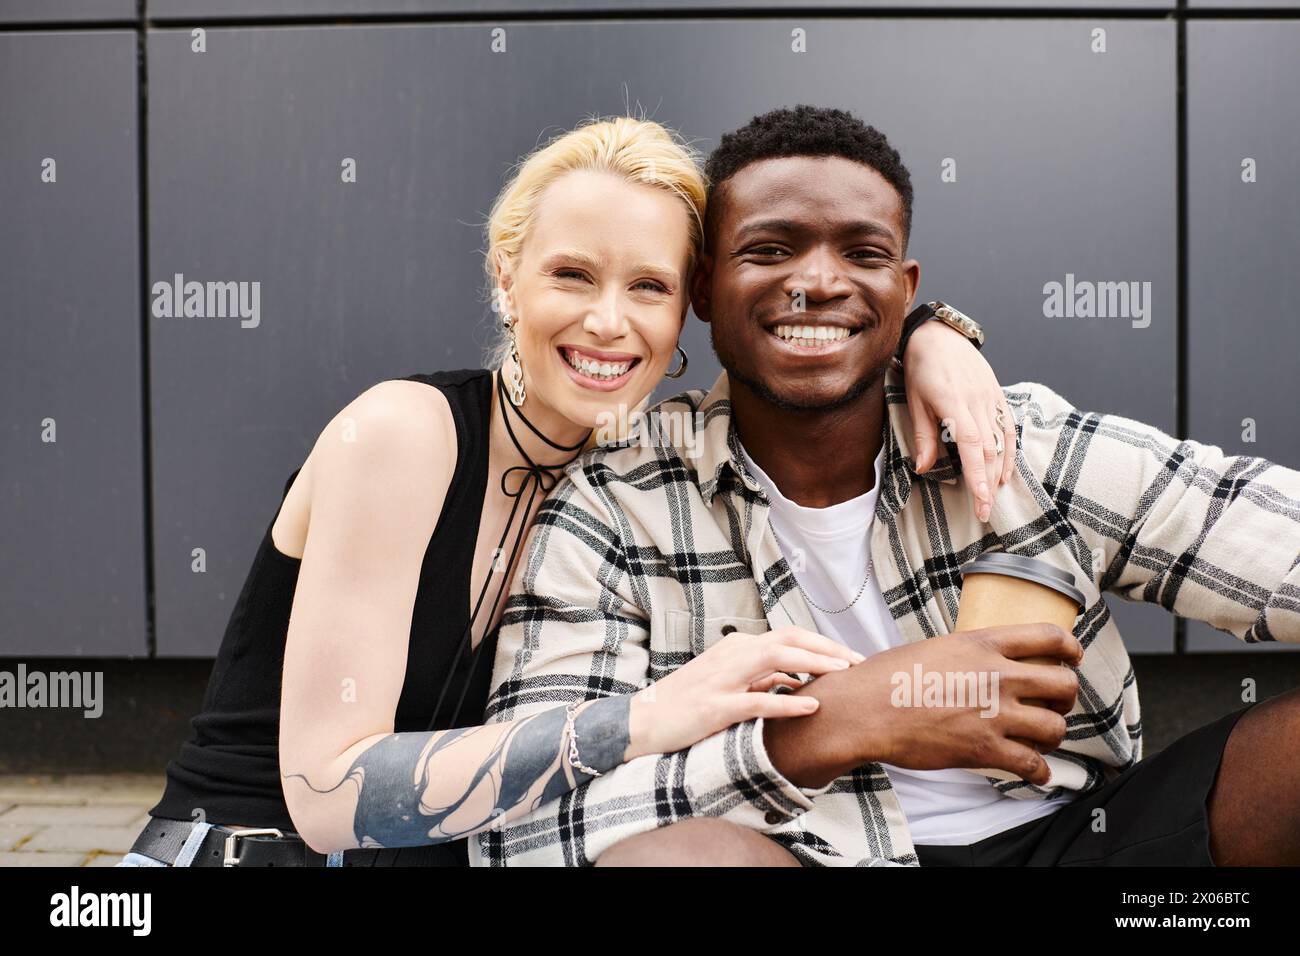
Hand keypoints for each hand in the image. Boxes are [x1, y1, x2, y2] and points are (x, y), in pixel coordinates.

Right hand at [627, 626, 865, 757]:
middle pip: (789, 640)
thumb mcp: (727, 683)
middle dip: (828, 649)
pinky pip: (758, 700)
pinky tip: (812, 706)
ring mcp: (723, 679)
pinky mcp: (716, 706)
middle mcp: (732, 654)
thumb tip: (794, 679)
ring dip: (815, 664)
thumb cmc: (687, 703)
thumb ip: (759, 677)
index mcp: (736, 647)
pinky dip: (787, 702)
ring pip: (777, 659)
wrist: (644, 721)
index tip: (850, 656)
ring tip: (844, 674)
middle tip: (859, 662)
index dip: (822, 644)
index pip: (788, 636)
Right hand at [763, 623, 1082, 787]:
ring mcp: (994, 715)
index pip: (1050, 637)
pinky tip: (1034, 771)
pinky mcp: (985, 750)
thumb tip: (987, 662)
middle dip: (1065, 696)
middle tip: (1053, 702)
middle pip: (1064, 684)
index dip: (1070, 648)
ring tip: (1040, 737)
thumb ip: (971, 653)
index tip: (1072, 657)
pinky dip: (1039, 772)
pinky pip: (1033, 765)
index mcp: (984, 644)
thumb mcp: (936, 648)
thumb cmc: (888, 678)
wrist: (865, 711)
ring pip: (1055, 727)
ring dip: (1052, 734)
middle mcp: (997, 676)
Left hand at [902, 319, 1017, 522]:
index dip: (978, 474)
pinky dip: (1009, 451)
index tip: (981, 500)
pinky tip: (1005, 471)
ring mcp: (990, 398)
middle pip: (989, 449)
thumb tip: (923, 468)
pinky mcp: (997, 396)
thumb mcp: (915, 401)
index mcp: (954, 402)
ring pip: (1001, 441)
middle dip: (988, 483)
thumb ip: (923, 435)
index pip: (971, 445)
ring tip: (995, 496)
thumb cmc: (921, 368)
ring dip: (1000, 471)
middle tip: (985, 511)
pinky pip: (1008, 427)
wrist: (939, 335)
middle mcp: (977, 401)